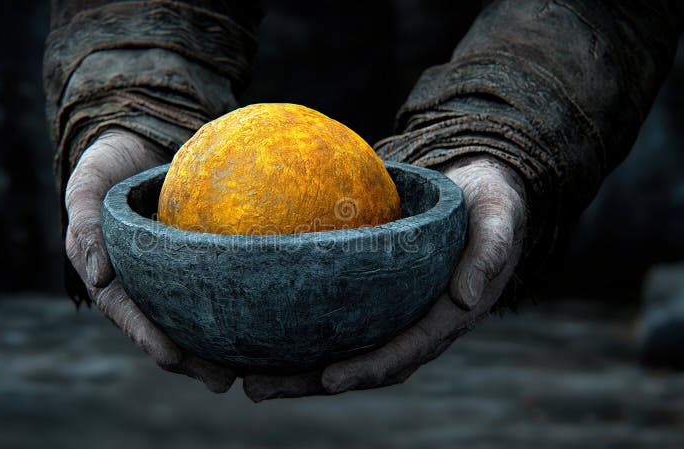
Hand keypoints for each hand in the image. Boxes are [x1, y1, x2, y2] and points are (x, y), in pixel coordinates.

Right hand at [65, 128, 234, 392]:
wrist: (138, 144)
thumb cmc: (107, 167)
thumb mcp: (87, 187)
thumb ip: (86, 226)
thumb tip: (100, 277)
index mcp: (112, 278)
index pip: (130, 316)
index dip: (149, 339)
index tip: (172, 358)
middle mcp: (142, 286)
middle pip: (167, 329)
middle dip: (192, 359)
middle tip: (223, 380)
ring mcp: (170, 277)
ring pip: (194, 317)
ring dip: (217, 345)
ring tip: (250, 367)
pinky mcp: (196, 262)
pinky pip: (217, 285)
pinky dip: (236, 305)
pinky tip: (268, 317)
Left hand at [243, 154, 526, 400]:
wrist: (480, 190)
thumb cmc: (492, 203)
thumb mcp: (501, 217)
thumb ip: (491, 251)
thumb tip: (466, 297)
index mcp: (447, 317)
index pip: (404, 352)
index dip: (368, 368)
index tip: (329, 379)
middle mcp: (415, 325)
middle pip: (361, 364)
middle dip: (310, 382)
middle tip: (258, 389)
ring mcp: (394, 314)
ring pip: (343, 350)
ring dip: (296, 370)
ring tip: (247, 378)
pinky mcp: (375, 296)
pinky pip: (337, 321)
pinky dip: (301, 333)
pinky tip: (259, 332)